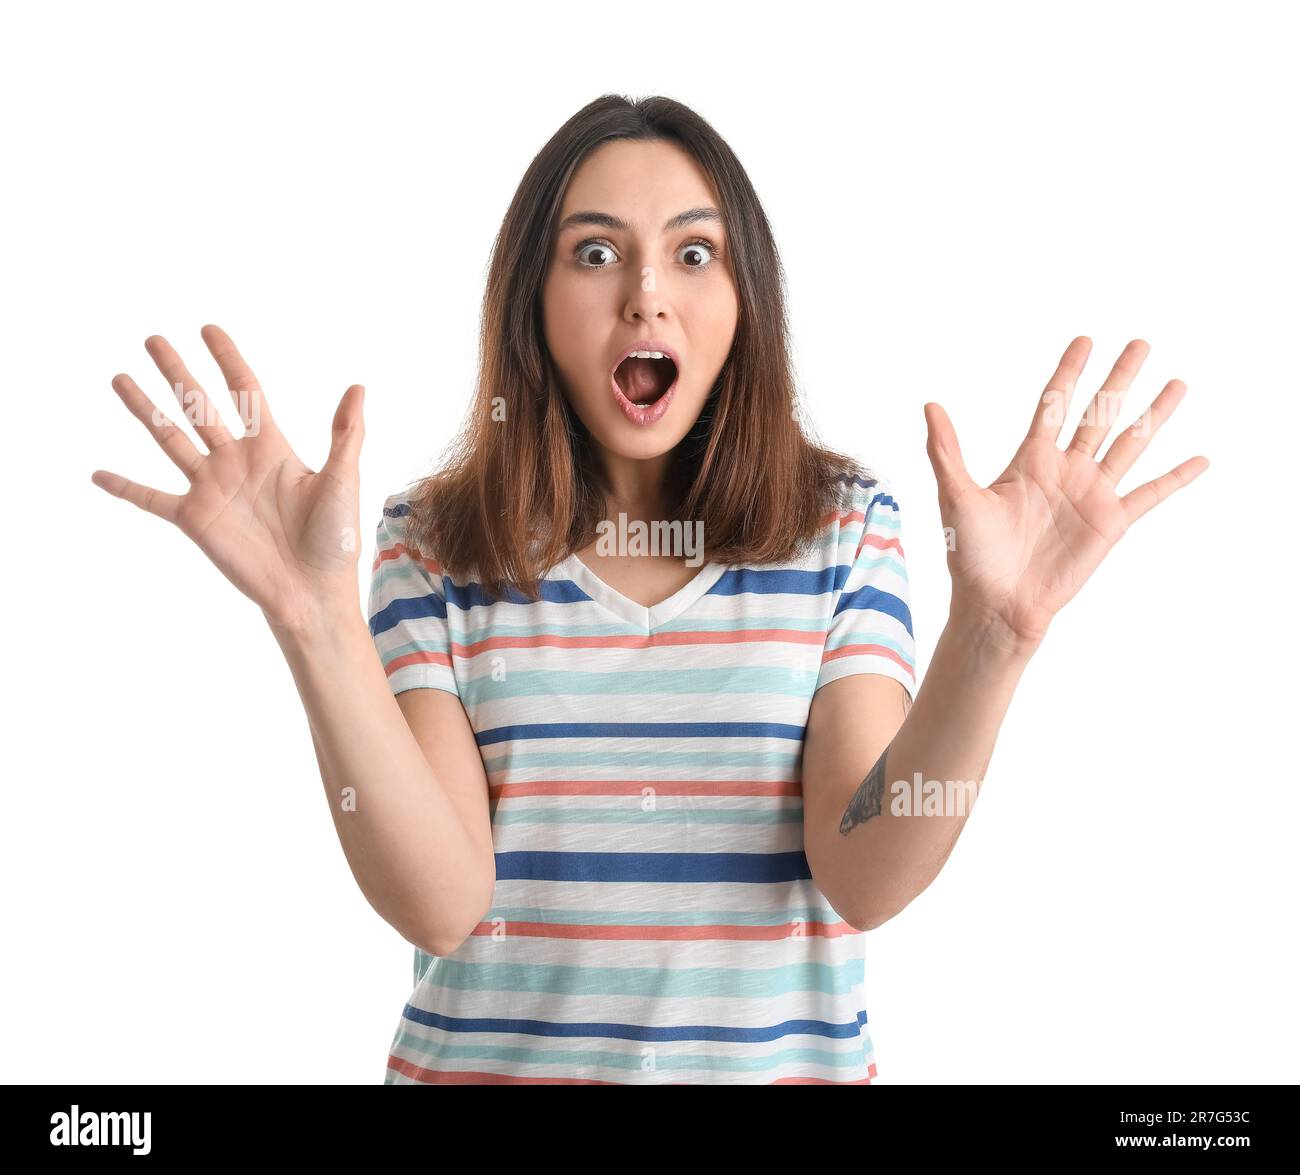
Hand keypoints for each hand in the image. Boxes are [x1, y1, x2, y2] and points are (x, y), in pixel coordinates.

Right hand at [91, 324, 365, 632]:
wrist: (312, 590)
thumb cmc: (335, 539)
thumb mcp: (343, 480)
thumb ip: (345, 434)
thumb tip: (357, 388)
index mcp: (271, 447)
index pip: (244, 390)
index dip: (227, 359)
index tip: (208, 329)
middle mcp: (236, 461)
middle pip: (199, 405)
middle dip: (176, 372)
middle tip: (153, 339)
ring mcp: (212, 488)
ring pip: (169, 438)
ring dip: (144, 409)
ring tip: (119, 378)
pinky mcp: (195, 519)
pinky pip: (152, 499)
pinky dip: (124, 487)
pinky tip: (97, 474)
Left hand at [923, 337, 1208, 647]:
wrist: (997, 604)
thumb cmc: (971, 555)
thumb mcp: (956, 497)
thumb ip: (946, 451)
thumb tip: (930, 406)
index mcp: (1030, 459)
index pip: (1054, 404)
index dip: (1070, 371)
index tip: (1085, 340)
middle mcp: (1065, 470)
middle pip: (1099, 412)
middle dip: (1120, 377)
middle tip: (1141, 342)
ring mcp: (1091, 494)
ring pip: (1131, 442)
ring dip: (1155, 413)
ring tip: (1178, 383)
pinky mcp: (1111, 523)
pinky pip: (1151, 494)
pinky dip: (1176, 477)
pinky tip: (1201, 459)